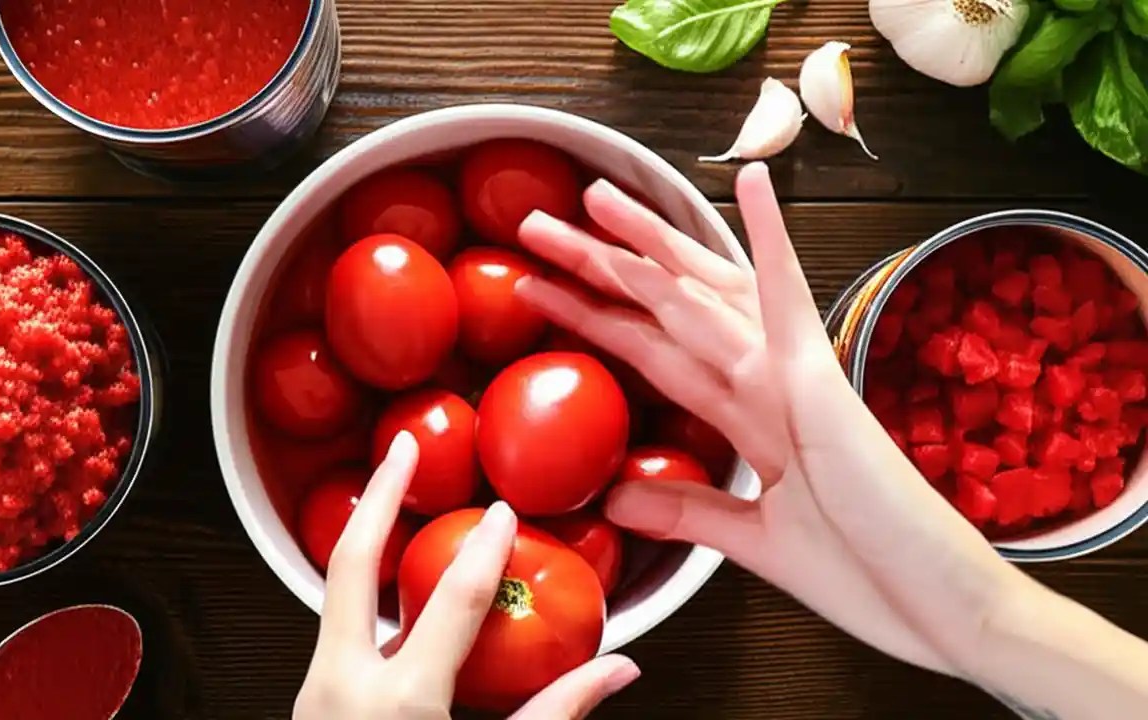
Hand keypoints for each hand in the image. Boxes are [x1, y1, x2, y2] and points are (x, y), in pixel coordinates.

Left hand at [293, 432, 639, 719]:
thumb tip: (618, 671)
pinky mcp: (312, 697)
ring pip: (334, 589)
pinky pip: (338, 626)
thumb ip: (553, 717)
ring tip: (395, 491)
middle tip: (404, 446)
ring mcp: (316, 690)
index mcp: (397, 705)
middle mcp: (341, 685)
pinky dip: (366, 590)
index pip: (450, 602)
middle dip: (378, 495)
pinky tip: (393, 577)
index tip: (503, 511)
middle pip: (350, 563)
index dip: (485, 549)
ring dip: (365, 534)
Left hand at [514, 164, 1029, 676]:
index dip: (595, 316)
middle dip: (598, 264)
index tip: (541, 288)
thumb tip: (616, 499)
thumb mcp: (757, 543)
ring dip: (645, 245)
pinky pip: (788, 300)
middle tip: (535, 224)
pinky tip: (752, 182)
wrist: (944, 606)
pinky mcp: (821, 385)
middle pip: (665, 308)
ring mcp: (792, 376)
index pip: (654, 351)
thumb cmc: (871, 574)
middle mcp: (765, 381)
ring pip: (700, 295)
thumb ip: (690, 512)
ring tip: (595, 196)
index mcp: (750, 416)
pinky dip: (769, 242)